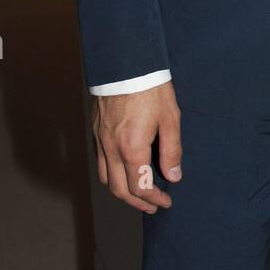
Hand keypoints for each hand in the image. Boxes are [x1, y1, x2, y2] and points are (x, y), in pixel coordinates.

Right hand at [91, 82, 181, 212]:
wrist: (126, 63)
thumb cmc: (152, 88)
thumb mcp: (170, 118)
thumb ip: (172, 150)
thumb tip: (173, 176)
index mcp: (132, 149)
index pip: (141, 187)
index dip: (154, 199)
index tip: (166, 202)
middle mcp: (112, 149)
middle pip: (119, 189)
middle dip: (137, 202)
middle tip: (152, 206)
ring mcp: (100, 140)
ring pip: (105, 178)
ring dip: (121, 191)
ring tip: (138, 193)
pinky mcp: (96, 130)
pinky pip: (100, 161)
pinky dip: (111, 174)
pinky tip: (124, 169)